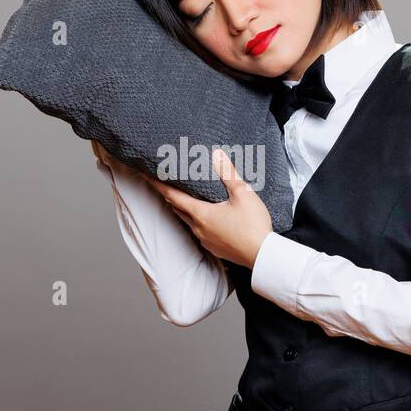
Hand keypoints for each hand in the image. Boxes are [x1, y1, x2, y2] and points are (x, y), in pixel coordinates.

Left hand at [144, 149, 272, 269]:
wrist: (263, 255)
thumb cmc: (253, 225)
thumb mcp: (243, 194)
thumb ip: (228, 173)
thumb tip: (217, 154)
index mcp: (202, 214)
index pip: (174, 197)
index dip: (160, 186)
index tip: (148, 178)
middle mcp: (199, 228)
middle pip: (178, 209)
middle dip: (169, 196)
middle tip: (163, 185)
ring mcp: (206, 240)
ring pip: (188, 221)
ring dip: (183, 210)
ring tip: (183, 199)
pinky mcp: (215, 248)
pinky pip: (199, 232)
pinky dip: (196, 221)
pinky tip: (205, 218)